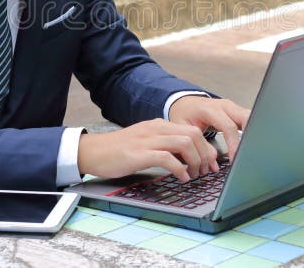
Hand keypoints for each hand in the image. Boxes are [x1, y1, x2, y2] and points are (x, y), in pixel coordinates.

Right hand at [77, 118, 218, 182]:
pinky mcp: (139, 154)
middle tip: (207, 171)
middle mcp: (155, 129)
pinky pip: (167, 158)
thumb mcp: (145, 142)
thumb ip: (164, 145)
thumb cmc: (119, 151)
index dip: (207, 147)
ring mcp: (147, 140)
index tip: (211, 163)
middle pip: (193, 135)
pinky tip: (182, 178)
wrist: (92, 151)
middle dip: (205, 154)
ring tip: (195, 175)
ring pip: (184, 143)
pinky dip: (180, 169)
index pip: (192, 130)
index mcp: (158, 125)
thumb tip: (188, 158)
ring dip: (195, 161)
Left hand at [168, 96, 249, 161]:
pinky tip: (248, 144)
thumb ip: (198, 144)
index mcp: (209, 109)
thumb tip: (212, 162)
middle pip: (245, 118)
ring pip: (250, 117)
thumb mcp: (184, 129)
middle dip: (249, 136)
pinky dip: (250, 131)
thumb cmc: (184, 115)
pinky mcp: (235, 111)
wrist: (185, 104)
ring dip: (252, 133)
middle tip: (247, 154)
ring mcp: (231, 107)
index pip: (229, 127)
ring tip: (249, 151)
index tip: (235, 159)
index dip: (234, 144)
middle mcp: (223, 105)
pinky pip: (247, 119)